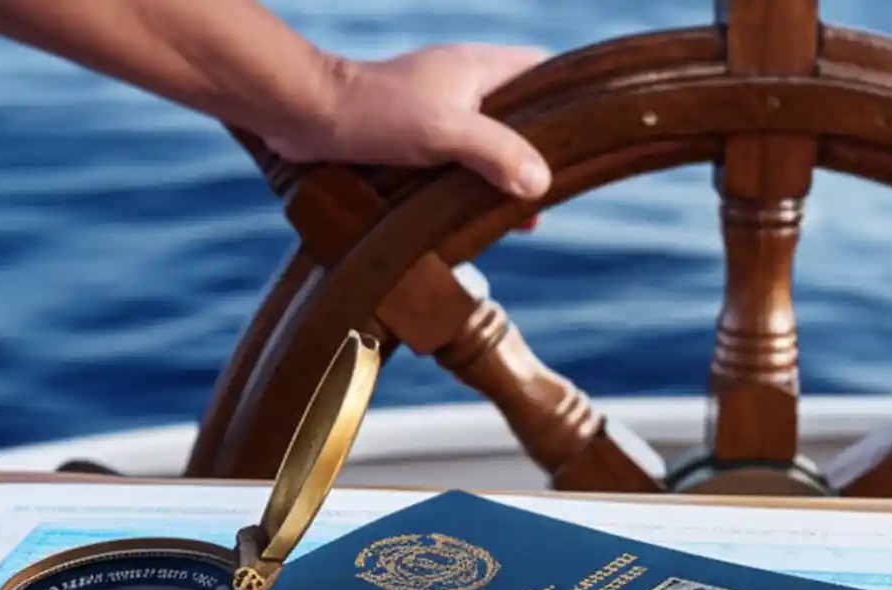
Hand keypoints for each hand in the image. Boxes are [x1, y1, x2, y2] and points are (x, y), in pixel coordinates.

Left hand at [262, 43, 552, 199]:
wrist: (305, 119)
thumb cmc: (374, 113)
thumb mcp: (445, 132)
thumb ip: (496, 152)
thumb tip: (541, 182)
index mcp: (480, 68)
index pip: (543, 71)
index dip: (568, 99)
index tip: (586, 137)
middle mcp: (464, 85)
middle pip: (521, 115)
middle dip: (538, 154)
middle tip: (552, 192)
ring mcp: (439, 110)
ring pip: (491, 143)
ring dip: (504, 177)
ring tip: (522, 218)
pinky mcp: (415, 138)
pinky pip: (460, 161)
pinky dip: (473, 186)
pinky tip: (476, 218)